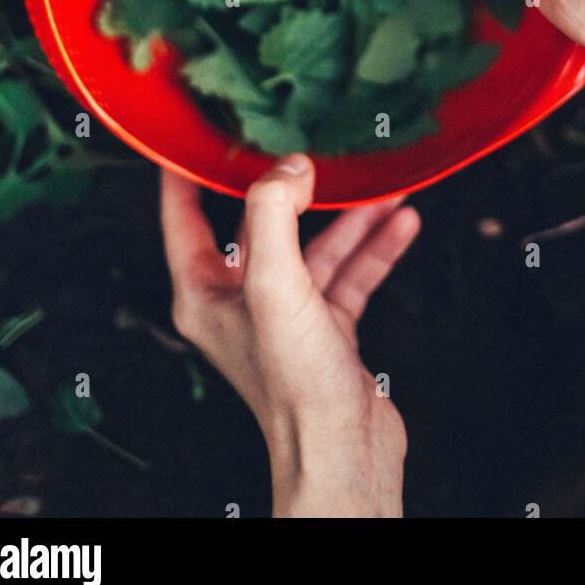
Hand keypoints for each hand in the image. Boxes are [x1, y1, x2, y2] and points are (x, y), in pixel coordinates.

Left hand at [161, 156, 419, 517]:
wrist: (343, 451)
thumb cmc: (294, 385)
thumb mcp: (275, 284)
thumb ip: (276, 213)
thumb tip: (290, 166)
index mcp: (205, 293)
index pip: (184, 217)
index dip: (187, 173)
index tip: (197, 133)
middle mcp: (241, 302)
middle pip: (263, 225)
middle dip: (295, 188)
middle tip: (311, 147)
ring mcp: (286, 316)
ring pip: (317, 248)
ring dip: (353, 218)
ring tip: (385, 186)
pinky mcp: (328, 330)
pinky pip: (350, 275)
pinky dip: (375, 249)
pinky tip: (400, 224)